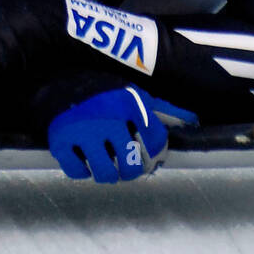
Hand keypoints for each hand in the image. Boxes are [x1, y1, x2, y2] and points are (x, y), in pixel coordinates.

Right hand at [47, 85, 197, 182]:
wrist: (60, 79)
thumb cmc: (105, 92)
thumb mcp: (135, 94)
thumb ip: (164, 109)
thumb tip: (193, 120)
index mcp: (131, 105)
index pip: (155, 143)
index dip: (155, 155)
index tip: (148, 157)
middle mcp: (109, 119)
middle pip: (131, 165)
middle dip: (130, 169)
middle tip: (125, 165)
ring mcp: (83, 131)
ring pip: (105, 173)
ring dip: (108, 173)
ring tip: (106, 164)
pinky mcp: (60, 140)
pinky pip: (77, 172)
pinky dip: (82, 171)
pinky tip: (84, 159)